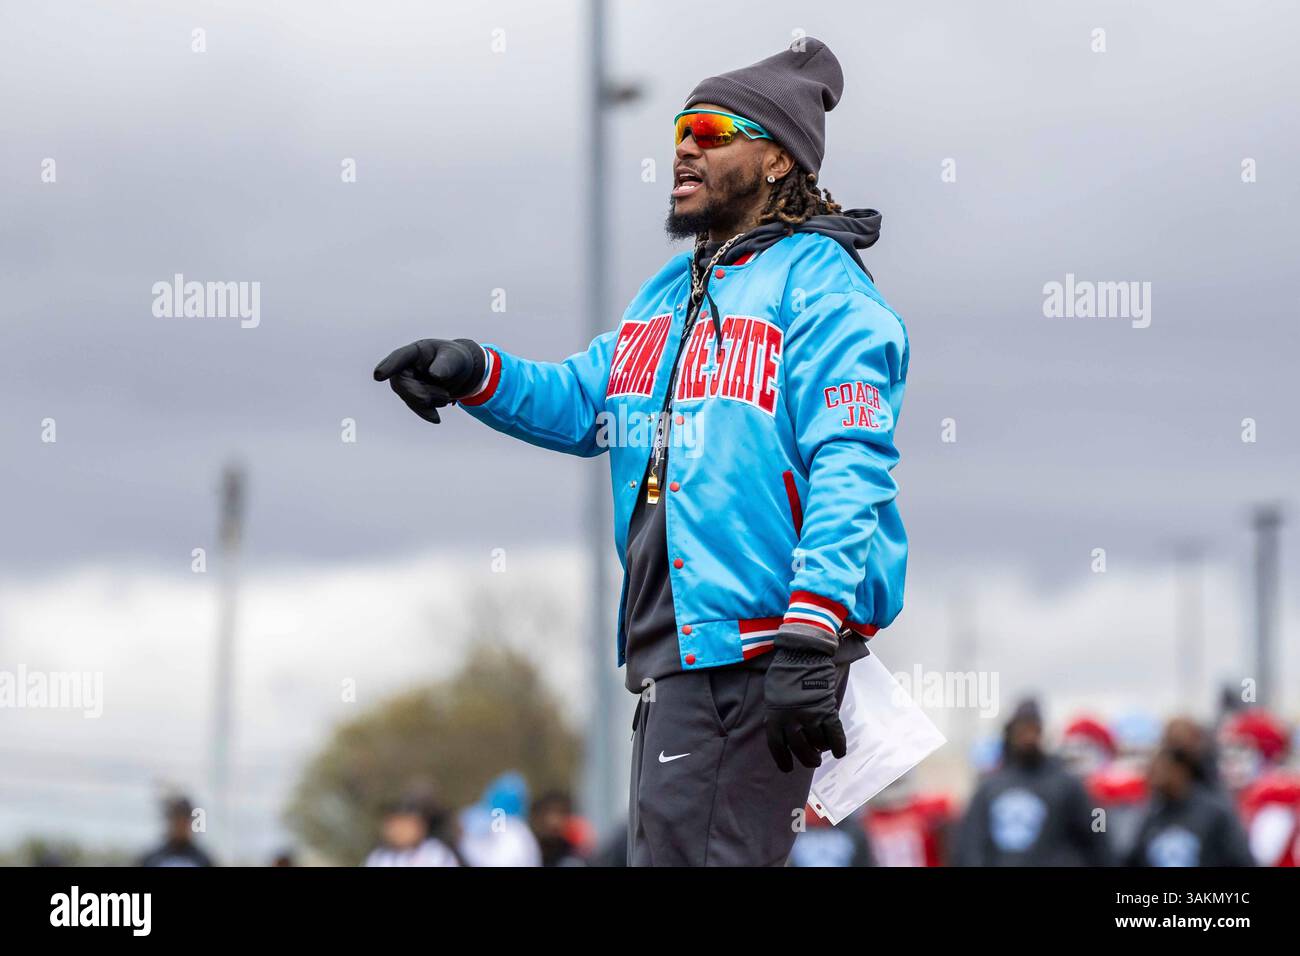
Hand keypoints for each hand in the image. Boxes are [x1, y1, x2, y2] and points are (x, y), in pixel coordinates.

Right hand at [373, 338, 484, 423]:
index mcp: (415, 352)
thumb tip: (434, 375)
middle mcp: (406, 367)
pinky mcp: (412, 396)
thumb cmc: (456, 360)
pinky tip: (436, 419)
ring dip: (430, 402)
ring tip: (446, 395)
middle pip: (402, 384)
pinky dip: (427, 413)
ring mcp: (407, 382)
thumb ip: (446, 364)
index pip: (399, 358)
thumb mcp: (456, 358)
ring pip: (410, 398)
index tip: (378, 375)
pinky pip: (415, 407)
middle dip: (420, 394)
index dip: (389, 367)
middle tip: (442, 397)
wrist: (461, 373)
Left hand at [763, 646, 846, 771]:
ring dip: (821, 749)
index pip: (777, 747)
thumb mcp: (772, 696)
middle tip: (813, 761)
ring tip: (823, 748)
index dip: (783, 760)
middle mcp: (791, 720)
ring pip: (818, 743)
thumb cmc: (784, 672)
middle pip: (800, 749)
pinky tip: (839, 751)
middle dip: (808, 758)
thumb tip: (784, 734)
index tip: (788, 768)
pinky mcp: (826, 710)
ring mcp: (809, 716)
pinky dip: (838, 745)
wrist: (801, 653)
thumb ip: (777, 715)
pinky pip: (834, 734)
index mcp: (774, 716)